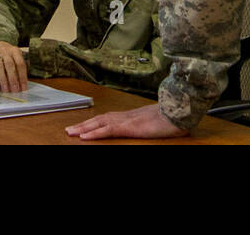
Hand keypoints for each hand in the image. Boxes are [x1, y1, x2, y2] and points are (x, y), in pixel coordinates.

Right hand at [0, 41, 28, 92]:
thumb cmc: (8, 55)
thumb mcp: (16, 56)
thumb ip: (20, 67)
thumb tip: (23, 83)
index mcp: (15, 51)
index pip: (20, 64)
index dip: (22, 76)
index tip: (24, 88)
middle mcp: (5, 52)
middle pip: (10, 65)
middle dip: (13, 79)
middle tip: (15, 90)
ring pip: (0, 67)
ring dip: (3, 80)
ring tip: (6, 90)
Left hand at [65, 102, 187, 139]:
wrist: (179, 111)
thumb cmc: (171, 118)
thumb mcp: (155, 122)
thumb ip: (147, 124)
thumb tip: (146, 126)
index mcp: (131, 116)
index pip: (108, 118)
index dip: (94, 122)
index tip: (83, 126)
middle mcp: (126, 116)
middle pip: (100, 119)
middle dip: (84, 125)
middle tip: (69, 130)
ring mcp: (127, 120)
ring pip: (100, 123)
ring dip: (84, 128)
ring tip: (71, 132)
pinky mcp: (130, 126)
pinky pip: (108, 130)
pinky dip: (95, 133)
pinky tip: (85, 137)